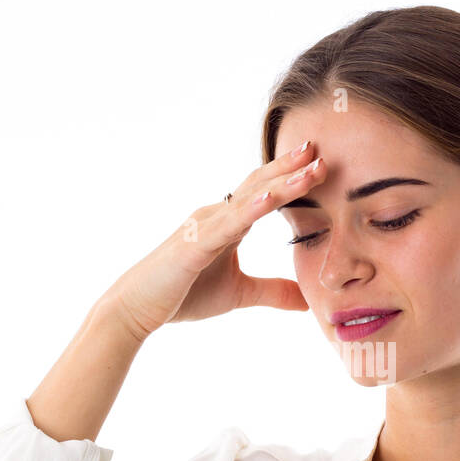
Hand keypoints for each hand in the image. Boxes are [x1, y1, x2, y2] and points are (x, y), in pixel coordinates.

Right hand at [104, 141, 325, 341]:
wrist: (136, 309)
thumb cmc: (183, 295)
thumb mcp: (239, 294)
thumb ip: (273, 292)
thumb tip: (308, 300)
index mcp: (227, 223)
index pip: (264, 192)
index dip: (291, 177)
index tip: (320, 163)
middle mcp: (215, 216)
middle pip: (259, 184)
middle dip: (291, 168)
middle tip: (323, 152)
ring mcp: (203, 226)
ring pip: (248, 199)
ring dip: (282, 182)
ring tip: (311, 168)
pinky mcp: (193, 245)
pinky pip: (226, 225)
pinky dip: (249, 210)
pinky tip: (270, 199)